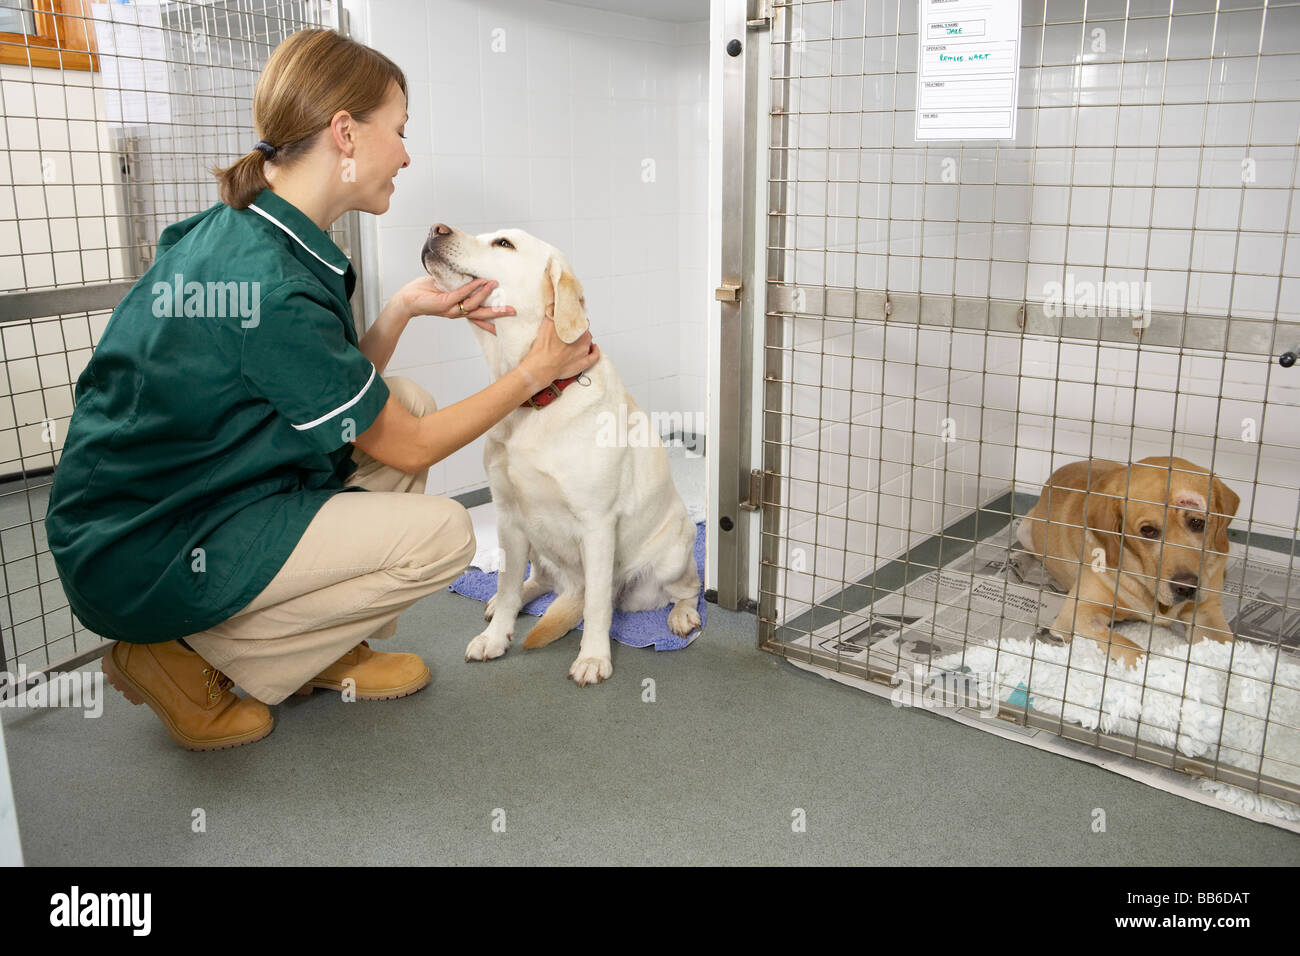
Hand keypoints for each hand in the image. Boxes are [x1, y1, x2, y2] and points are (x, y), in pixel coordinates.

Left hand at [398, 276, 514, 327]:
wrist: (407, 298)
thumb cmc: (425, 291)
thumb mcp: (446, 286)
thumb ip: (459, 282)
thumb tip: (470, 270)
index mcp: (460, 309)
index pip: (479, 315)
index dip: (492, 320)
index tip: (506, 321)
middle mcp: (458, 312)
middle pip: (481, 314)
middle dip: (497, 313)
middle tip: (513, 310)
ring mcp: (451, 309)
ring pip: (473, 304)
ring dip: (485, 293)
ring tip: (495, 283)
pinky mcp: (444, 303)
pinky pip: (461, 295)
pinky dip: (471, 288)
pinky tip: (480, 281)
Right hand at [521, 315, 599, 386]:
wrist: (542, 365)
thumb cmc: (544, 347)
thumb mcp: (547, 322)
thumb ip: (554, 313)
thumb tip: (556, 307)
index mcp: (576, 326)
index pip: (580, 318)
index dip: (575, 319)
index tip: (571, 321)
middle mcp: (583, 337)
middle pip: (584, 330)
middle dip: (577, 331)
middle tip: (568, 333)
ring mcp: (584, 351)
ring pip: (588, 342)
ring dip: (583, 341)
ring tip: (574, 342)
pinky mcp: (584, 362)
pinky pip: (595, 356)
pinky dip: (595, 351)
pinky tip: (593, 349)